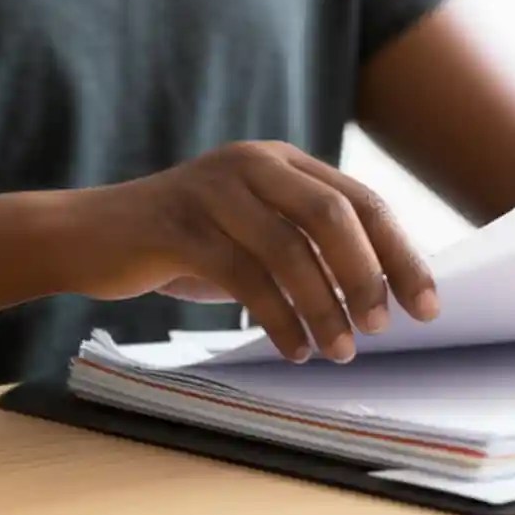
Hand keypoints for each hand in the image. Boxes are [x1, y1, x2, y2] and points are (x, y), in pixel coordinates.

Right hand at [72, 141, 437, 362]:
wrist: (87, 238)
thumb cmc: (188, 245)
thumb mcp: (258, 237)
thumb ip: (312, 250)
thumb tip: (384, 296)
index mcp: (284, 163)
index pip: (363, 202)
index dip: (400, 254)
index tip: (428, 305)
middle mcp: (254, 164)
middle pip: (335, 214)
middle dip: (369, 274)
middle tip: (383, 326)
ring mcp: (213, 189)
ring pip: (290, 248)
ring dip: (324, 307)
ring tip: (341, 351)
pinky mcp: (178, 226)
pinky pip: (244, 277)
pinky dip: (278, 320)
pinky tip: (294, 350)